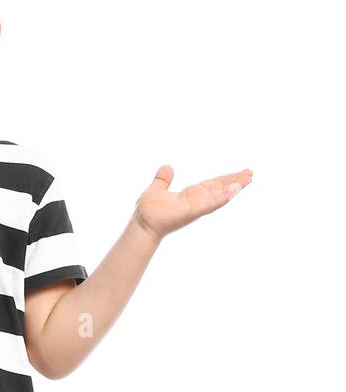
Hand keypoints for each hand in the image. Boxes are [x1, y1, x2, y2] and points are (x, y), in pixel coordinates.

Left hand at [134, 165, 252, 239]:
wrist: (141, 223)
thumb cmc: (149, 211)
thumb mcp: (157, 189)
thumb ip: (163, 180)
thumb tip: (167, 167)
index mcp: (191, 195)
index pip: (212, 185)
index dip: (225, 179)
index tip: (240, 173)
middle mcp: (196, 201)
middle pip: (219, 189)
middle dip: (234, 182)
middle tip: (251, 174)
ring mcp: (195, 207)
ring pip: (218, 196)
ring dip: (232, 189)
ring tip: (247, 181)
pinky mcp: (192, 212)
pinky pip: (209, 203)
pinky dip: (222, 197)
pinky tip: (234, 190)